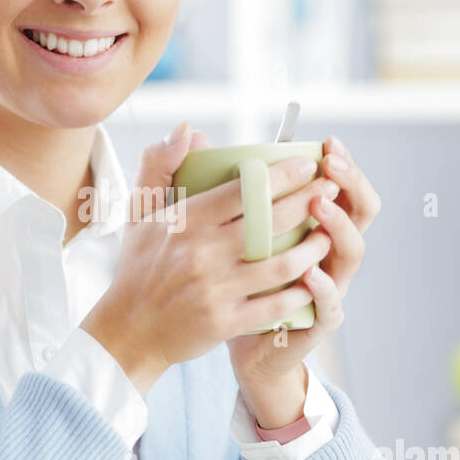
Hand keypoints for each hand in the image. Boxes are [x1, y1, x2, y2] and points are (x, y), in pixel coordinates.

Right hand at [80, 122, 338, 397]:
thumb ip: (158, 164)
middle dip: (308, 201)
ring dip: (313, 247)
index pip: (244, 189)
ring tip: (327, 234)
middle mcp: (200, 253)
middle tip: (330, 190)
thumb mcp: (138, 211)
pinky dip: (300, 291)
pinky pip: (275, 305)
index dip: (282, 174)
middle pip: (270, 222)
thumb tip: (188, 129)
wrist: (128, 330)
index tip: (307, 165)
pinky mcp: (224, 322)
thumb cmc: (139, 266)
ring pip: (281, 263)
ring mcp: (214, 290)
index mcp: (183, 221)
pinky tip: (314, 278)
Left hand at [228, 134, 381, 427]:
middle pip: (360, 210)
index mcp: (308, 222)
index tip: (327, 143)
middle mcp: (326, 250)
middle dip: (350, 184)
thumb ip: (201, 176)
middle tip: (330, 165)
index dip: (340, 163)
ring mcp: (327, 285)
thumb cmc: (217, 274)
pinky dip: (323, 288)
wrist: (214, 335)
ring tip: (319, 207)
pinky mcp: (315, 321)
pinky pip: (330, 306)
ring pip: (352, 252)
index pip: (339, 184)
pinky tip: (310, 274)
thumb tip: (193, 131)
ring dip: (339, 227)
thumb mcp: (208, 224)